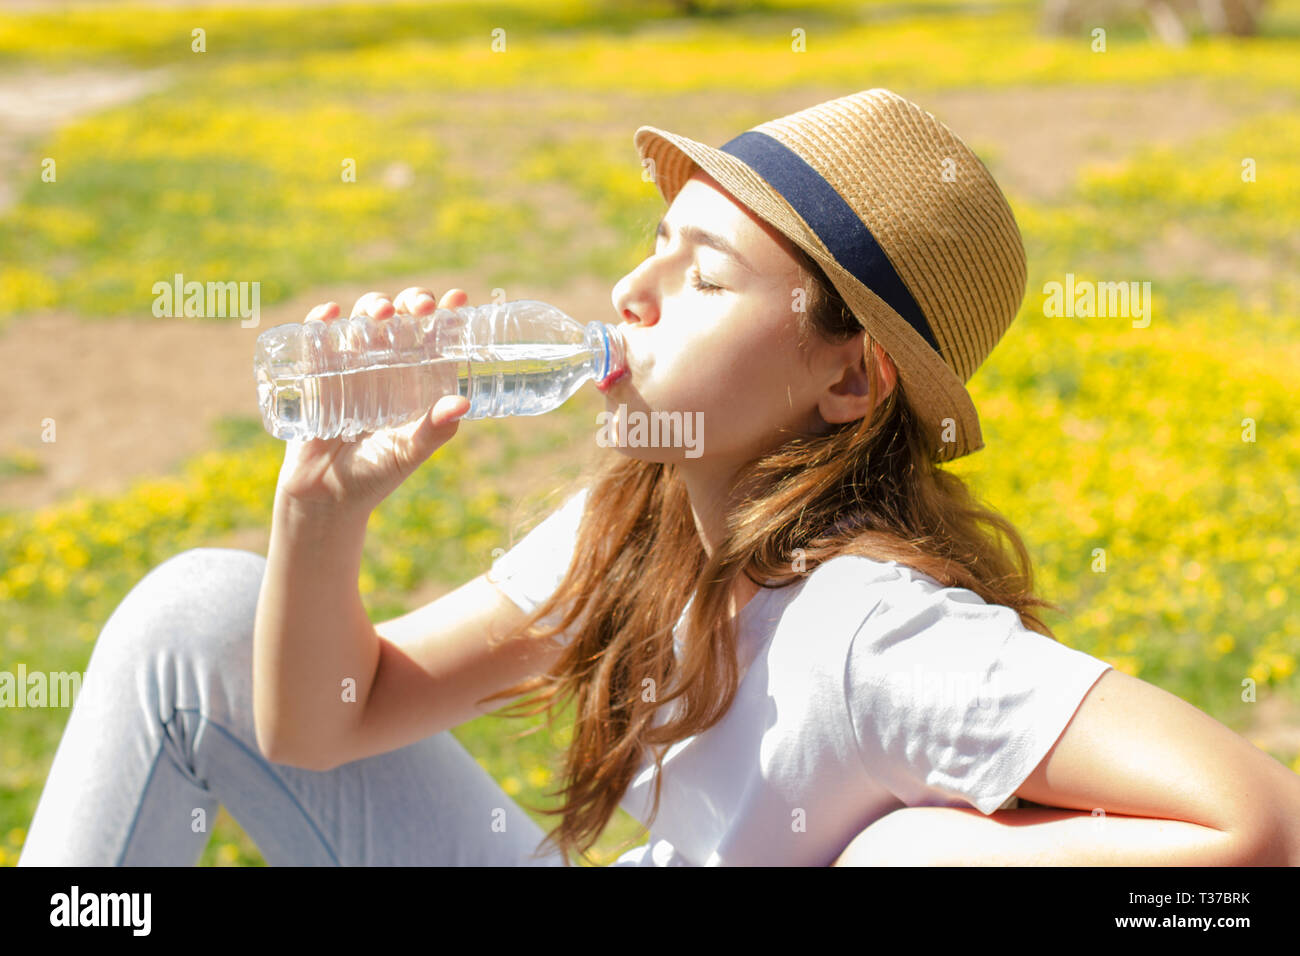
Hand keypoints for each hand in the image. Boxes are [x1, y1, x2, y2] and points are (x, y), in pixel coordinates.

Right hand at [275, 286, 471, 514]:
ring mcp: (350, 367)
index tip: (458, 299)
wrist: (326, 498)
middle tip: (419, 307)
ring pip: (363, 321)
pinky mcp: (315, 374)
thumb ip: (434, 431)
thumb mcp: (408, 452)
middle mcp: (386, 366)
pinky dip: (320, 321)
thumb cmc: (375, 475)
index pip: (434, 339)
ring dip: (373, 307)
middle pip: (401, 319)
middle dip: (411, 303)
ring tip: (382, 313)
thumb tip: (462, 404)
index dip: (447, 315)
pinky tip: (329, 313)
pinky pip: (316, 339)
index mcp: (416, 381)